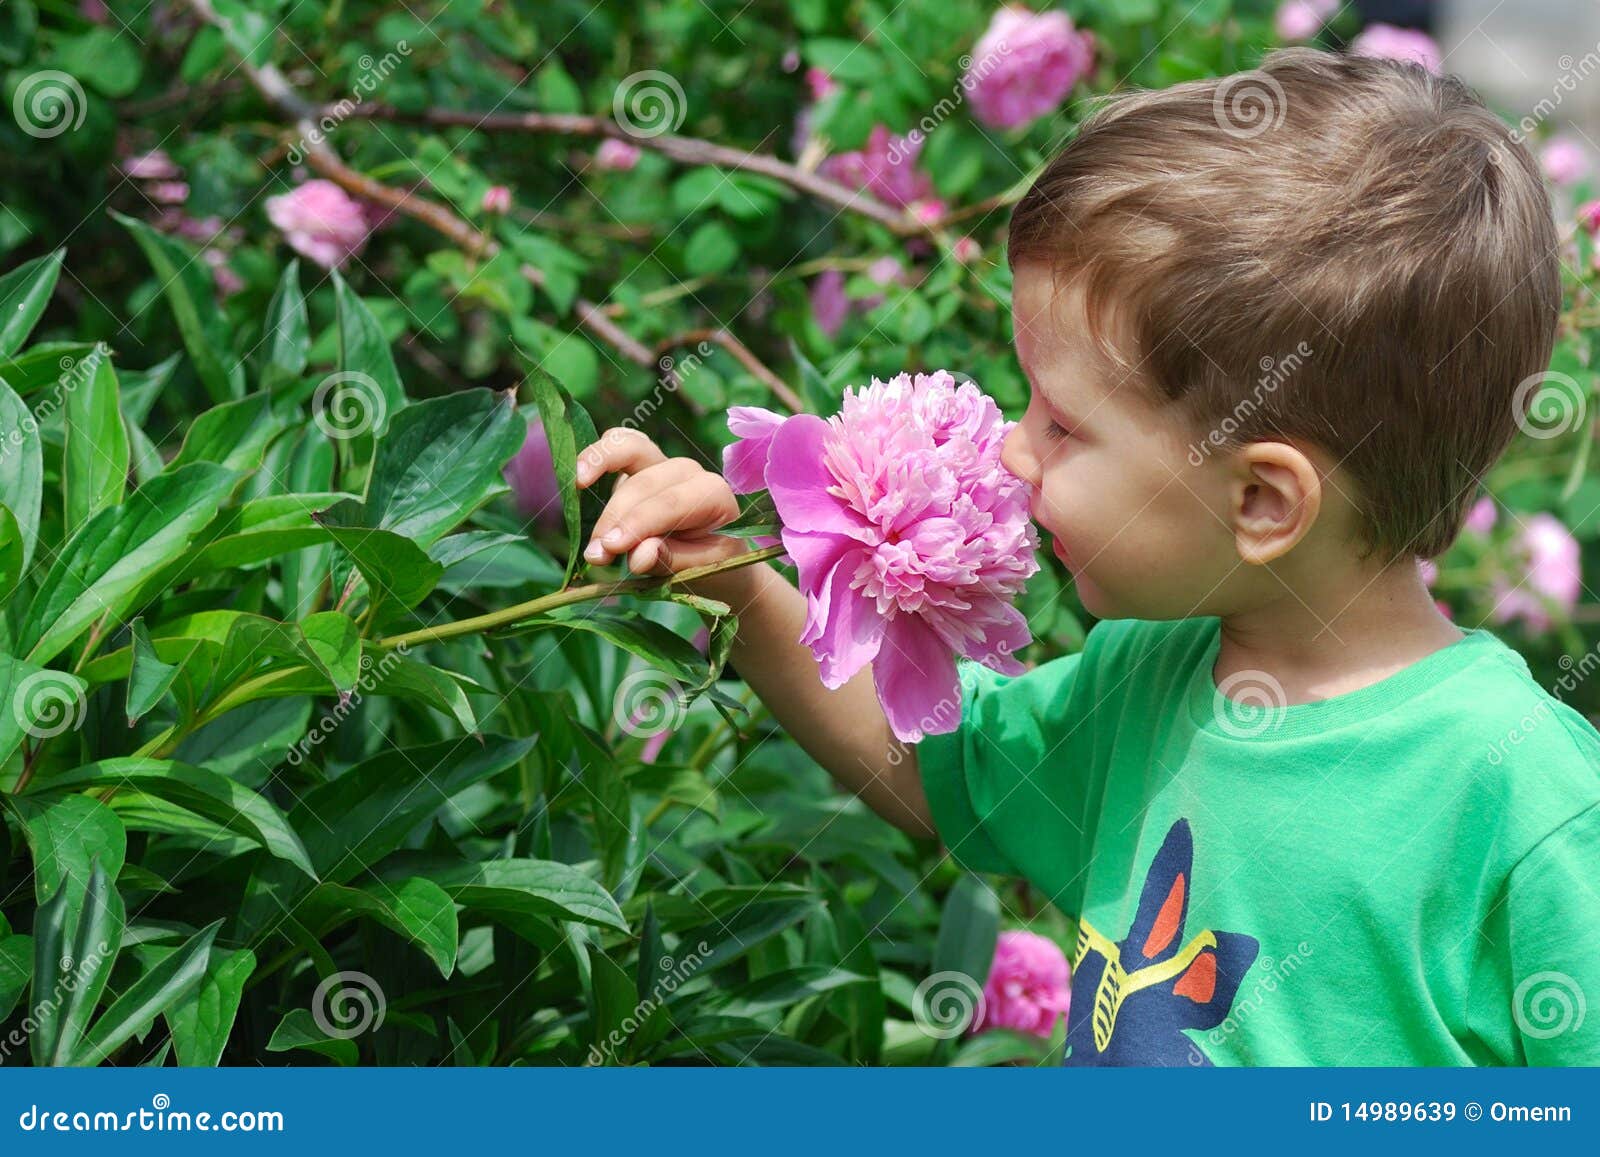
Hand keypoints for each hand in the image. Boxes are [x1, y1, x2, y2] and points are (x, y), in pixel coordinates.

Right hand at [575, 427, 750, 576]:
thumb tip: (638, 555)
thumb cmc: (710, 565)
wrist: (712, 557)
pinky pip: (620, 442)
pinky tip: (580, 473)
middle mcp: (690, 472)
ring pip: (631, 449)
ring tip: (577, 493)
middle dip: (614, 516)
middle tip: (595, 553)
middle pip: (645, 482)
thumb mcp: (699, 571)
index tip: (611, 548)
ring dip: (600, 470)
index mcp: (713, 496)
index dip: (638, 523)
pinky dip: (599, 453)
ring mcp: (664, 463)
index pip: (672, 502)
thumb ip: (671, 562)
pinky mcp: (641, 463)